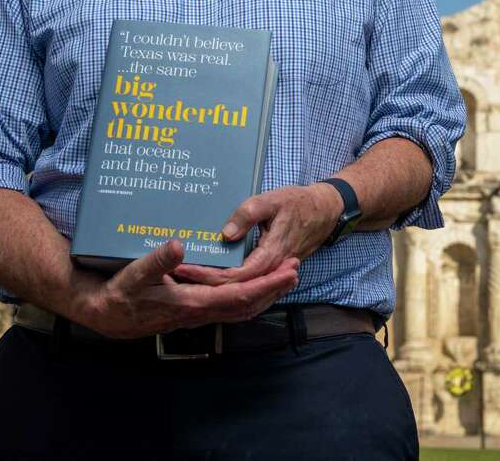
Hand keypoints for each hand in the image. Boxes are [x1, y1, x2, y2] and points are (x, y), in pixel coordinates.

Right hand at [78, 240, 299, 337]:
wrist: (108, 317)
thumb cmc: (121, 294)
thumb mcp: (135, 274)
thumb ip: (157, 260)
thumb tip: (180, 246)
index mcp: (193, 303)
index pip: (240, 296)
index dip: (267, 284)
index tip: (288, 271)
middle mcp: (201, 313)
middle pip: (248, 305)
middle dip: (274, 288)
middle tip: (296, 268)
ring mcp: (200, 315)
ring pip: (242, 309)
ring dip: (265, 293)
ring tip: (284, 275)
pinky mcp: (195, 312)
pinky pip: (231, 308)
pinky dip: (249, 297)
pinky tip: (256, 286)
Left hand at [172, 184, 343, 286]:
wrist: (324, 211)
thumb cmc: (297, 203)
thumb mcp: (272, 200)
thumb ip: (248, 215)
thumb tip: (225, 234)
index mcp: (270, 256)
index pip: (233, 276)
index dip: (206, 275)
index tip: (182, 268)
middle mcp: (272, 272)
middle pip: (235, 293)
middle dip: (204, 287)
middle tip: (176, 279)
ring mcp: (274, 276)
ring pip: (244, 300)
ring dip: (217, 298)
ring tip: (188, 289)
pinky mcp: (273, 275)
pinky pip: (252, 296)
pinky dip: (232, 298)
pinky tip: (214, 294)